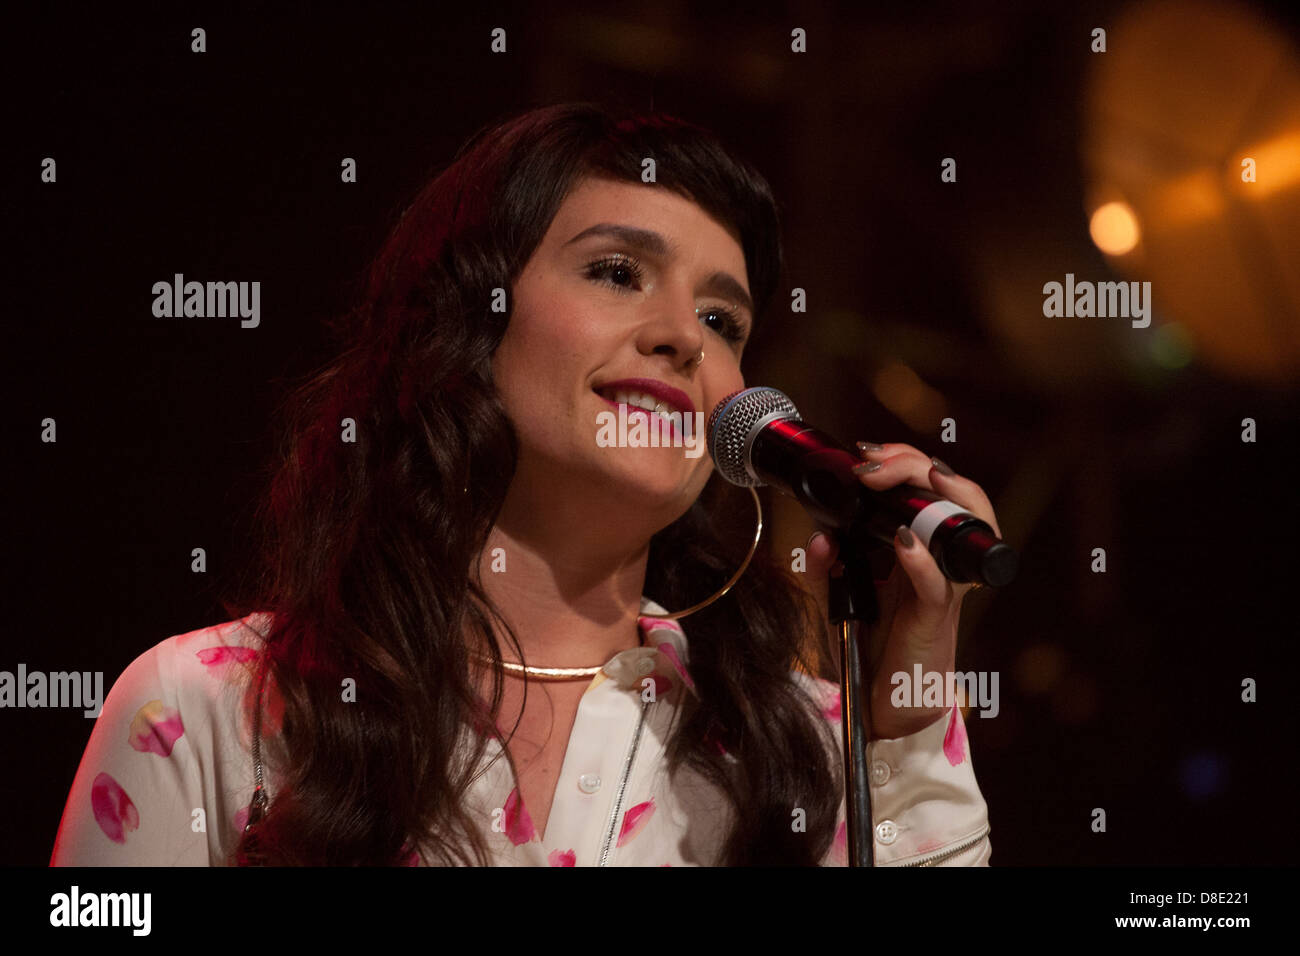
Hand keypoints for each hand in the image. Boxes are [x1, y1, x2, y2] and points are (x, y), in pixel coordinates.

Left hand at [804, 444, 1001, 740]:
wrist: (884, 703)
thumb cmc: (871, 647)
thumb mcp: (838, 596)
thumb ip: (825, 565)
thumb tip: (818, 534)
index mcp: (920, 547)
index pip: (926, 487)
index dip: (902, 460)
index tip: (864, 453)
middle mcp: (939, 560)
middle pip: (954, 494)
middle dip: (915, 463)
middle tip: (876, 460)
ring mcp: (943, 586)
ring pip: (968, 528)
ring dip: (943, 495)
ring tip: (919, 475)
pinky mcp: (936, 617)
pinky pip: (937, 584)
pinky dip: (921, 559)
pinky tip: (903, 542)